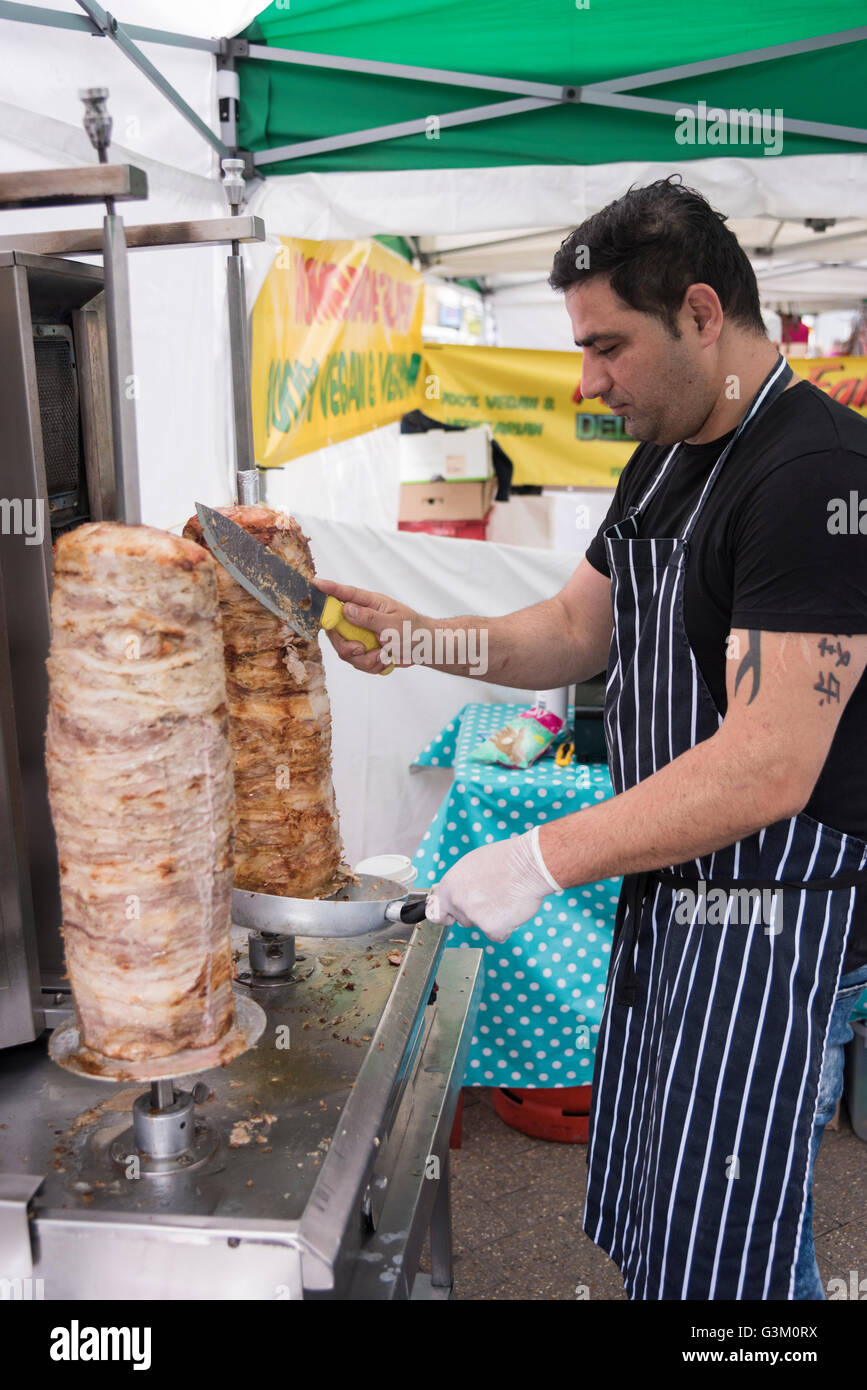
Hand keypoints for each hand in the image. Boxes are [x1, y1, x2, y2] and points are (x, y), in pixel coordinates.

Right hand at [314, 578, 420, 675]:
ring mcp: (360, 635)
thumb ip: (369, 617)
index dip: (328, 588)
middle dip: (346, 645)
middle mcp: (361, 617)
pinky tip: (385, 660)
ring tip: (384, 655)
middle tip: (361, 649)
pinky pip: (356, 662)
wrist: (425, 650)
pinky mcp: (363, 651)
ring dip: (365, 659)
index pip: (345, 593)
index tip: (314, 583)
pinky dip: (371, 666)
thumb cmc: (414, 629)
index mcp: (369, 603)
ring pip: (345, 650)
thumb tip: (346, 608)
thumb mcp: (394, 623)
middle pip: (335, 629)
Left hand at [424, 826, 561, 943]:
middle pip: (463, 919)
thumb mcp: (471, 864)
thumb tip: (457, 894)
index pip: (435, 912)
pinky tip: (512, 908)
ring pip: (481, 926)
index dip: (445, 916)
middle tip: (493, 896)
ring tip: (505, 897)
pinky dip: (506, 926)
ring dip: (492, 918)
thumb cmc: (504, 860)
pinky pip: (497, 935)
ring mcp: (473, 916)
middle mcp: (457, 902)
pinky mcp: (491, 928)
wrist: (527, 865)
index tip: (450, 917)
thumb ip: (460, 884)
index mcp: (449, 886)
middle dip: (476, 913)